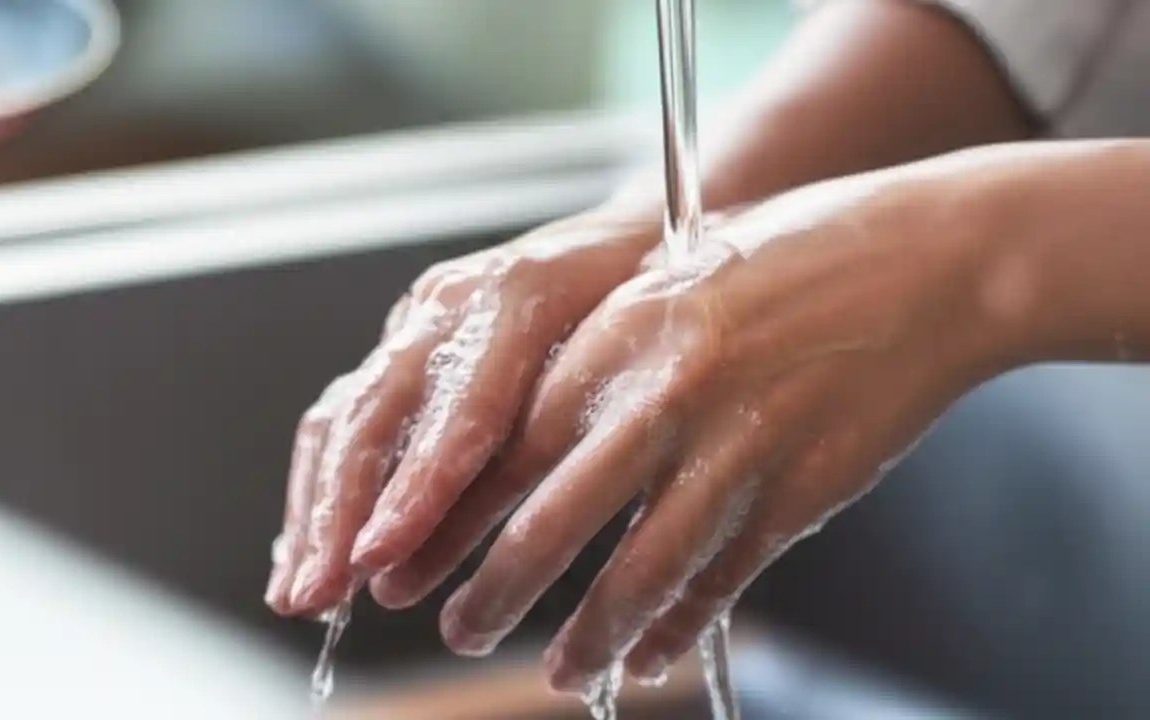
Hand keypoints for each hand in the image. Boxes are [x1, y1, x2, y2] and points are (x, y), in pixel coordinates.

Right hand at [267, 208, 659, 615]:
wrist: (634, 229)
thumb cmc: (651, 288)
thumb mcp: (646, 339)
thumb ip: (589, 411)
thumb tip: (553, 519)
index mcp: (521, 293)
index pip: (459, 401)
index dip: (415, 483)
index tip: (380, 554)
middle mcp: (452, 303)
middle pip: (377, 410)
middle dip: (340, 510)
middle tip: (318, 591)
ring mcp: (418, 321)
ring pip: (345, 415)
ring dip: (315, 510)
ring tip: (298, 590)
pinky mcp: (404, 344)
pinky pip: (346, 414)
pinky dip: (320, 488)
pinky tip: (306, 548)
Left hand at [386, 160, 1006, 690]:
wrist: (925, 259)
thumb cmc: (790, 257)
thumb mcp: (668, 284)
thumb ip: (601, 360)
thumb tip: (526, 445)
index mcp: (617, 337)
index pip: (505, 450)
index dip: (449, 519)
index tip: (409, 561)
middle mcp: (664, 399)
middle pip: (554, 524)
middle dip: (495, 592)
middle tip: (459, 628)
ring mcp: (735, 452)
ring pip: (639, 574)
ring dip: (589, 635)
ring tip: (559, 670)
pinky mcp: (800, 493)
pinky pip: (724, 581)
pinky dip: (683, 627)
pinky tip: (655, 655)